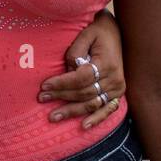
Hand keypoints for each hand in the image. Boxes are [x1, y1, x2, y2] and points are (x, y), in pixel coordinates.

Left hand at [39, 10, 126, 128]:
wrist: (118, 34)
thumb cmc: (98, 34)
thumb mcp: (85, 35)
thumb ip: (75, 52)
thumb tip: (69, 70)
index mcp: (106, 63)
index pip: (80, 78)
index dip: (61, 83)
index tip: (44, 85)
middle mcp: (114, 78)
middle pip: (84, 93)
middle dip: (61, 96)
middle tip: (42, 98)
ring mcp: (118, 88)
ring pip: (92, 104)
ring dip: (72, 111)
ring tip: (53, 116)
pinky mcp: (118, 94)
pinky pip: (107, 110)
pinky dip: (96, 119)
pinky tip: (83, 126)